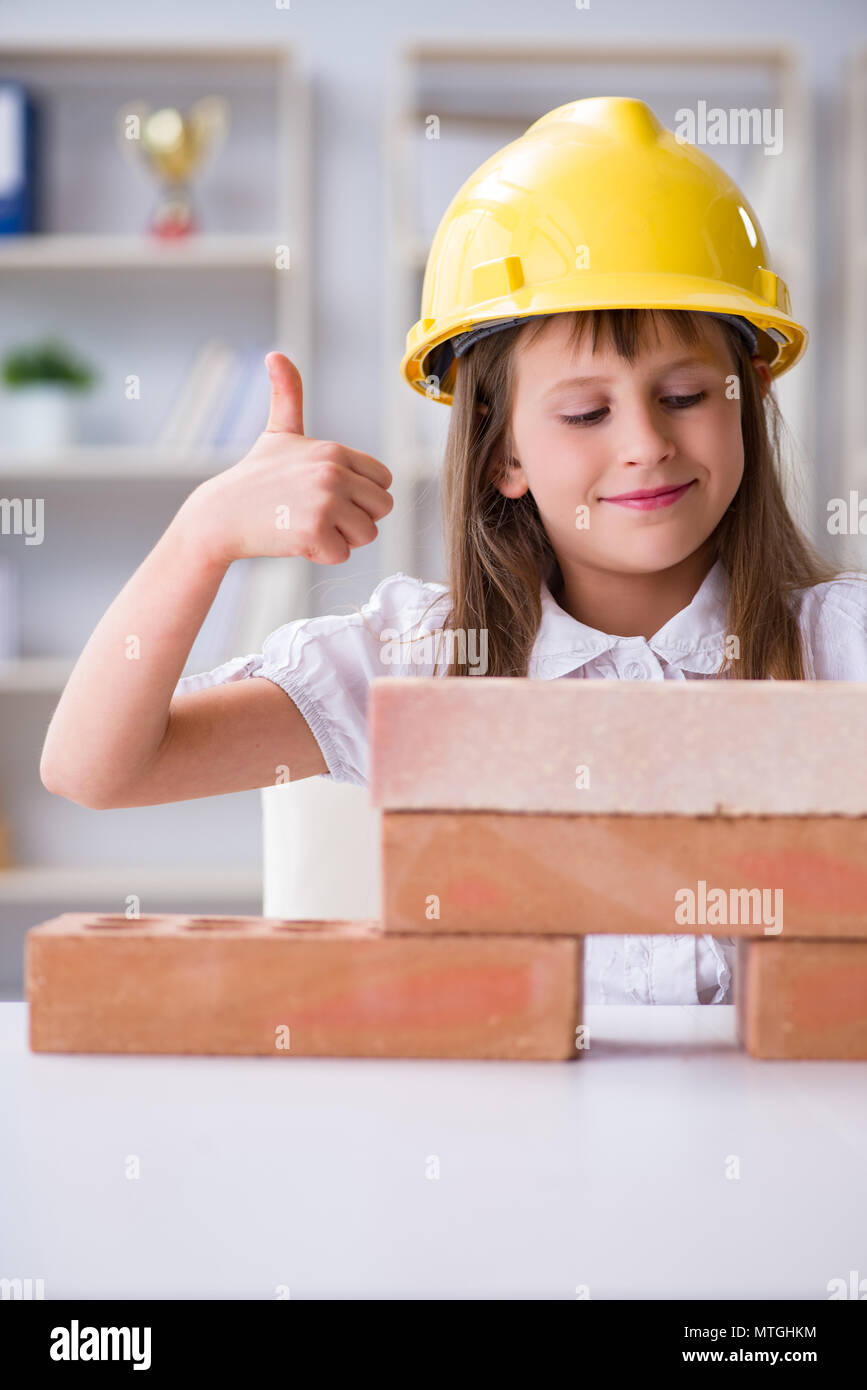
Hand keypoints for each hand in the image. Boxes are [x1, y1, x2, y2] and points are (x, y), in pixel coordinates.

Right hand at [185, 352, 393, 566]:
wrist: (220, 515)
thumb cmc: (254, 478)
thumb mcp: (277, 432)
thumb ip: (288, 395)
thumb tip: (275, 355)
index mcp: (334, 450)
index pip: (383, 481)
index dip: (360, 495)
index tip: (328, 494)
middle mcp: (333, 472)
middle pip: (382, 509)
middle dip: (356, 519)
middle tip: (318, 514)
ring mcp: (325, 502)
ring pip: (367, 535)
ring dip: (340, 538)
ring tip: (306, 524)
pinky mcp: (315, 532)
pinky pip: (342, 555)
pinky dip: (321, 554)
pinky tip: (295, 538)